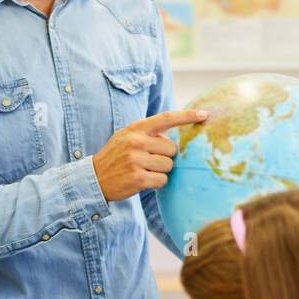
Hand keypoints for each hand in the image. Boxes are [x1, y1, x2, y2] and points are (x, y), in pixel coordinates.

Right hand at [92, 108, 207, 201]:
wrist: (94, 178)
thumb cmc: (116, 157)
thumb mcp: (127, 137)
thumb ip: (148, 134)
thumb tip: (175, 137)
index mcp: (136, 129)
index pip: (166, 118)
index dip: (187, 116)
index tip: (204, 115)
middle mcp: (136, 142)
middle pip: (172, 149)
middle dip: (165, 157)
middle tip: (148, 161)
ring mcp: (136, 160)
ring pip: (169, 166)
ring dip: (161, 171)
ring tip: (144, 171)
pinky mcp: (138, 178)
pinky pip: (162, 180)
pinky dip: (156, 183)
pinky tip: (142, 181)